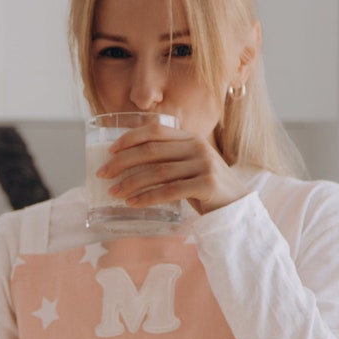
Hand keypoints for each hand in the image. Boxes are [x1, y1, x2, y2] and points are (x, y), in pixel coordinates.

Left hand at [96, 121, 248, 214]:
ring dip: (130, 183)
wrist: (236, 208)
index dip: (129, 138)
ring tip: (113, 192)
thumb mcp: (187, 166)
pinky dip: (147, 197)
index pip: (155, 130)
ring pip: (157, 172)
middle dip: (122, 162)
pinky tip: (133, 203)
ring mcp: (204, 165)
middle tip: (103, 174)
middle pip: (151, 151)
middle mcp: (198, 147)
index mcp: (190, 138)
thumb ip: (167, 159)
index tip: (109, 151)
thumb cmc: (204, 188)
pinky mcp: (207, 184)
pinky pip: (169, 191)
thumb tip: (125, 161)